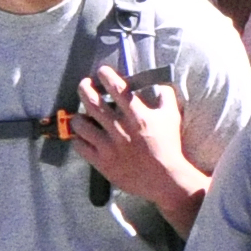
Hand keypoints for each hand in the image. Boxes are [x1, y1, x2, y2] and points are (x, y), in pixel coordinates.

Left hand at [70, 66, 191, 202]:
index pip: (116, 88)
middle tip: (85, 85)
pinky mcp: (101, 161)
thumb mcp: (172, 117)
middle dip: (84, 88)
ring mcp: (108, 145)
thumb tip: (160, 84)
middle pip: (92, 102)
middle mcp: (119, 127)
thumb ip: (166, 97)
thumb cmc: (169, 146)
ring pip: (80, 124)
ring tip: (81, 115)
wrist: (165, 178)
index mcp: (136, 114)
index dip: (105, 75)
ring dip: (78, 116)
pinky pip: (80, 146)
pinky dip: (78, 139)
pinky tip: (83, 137)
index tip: (101, 72)